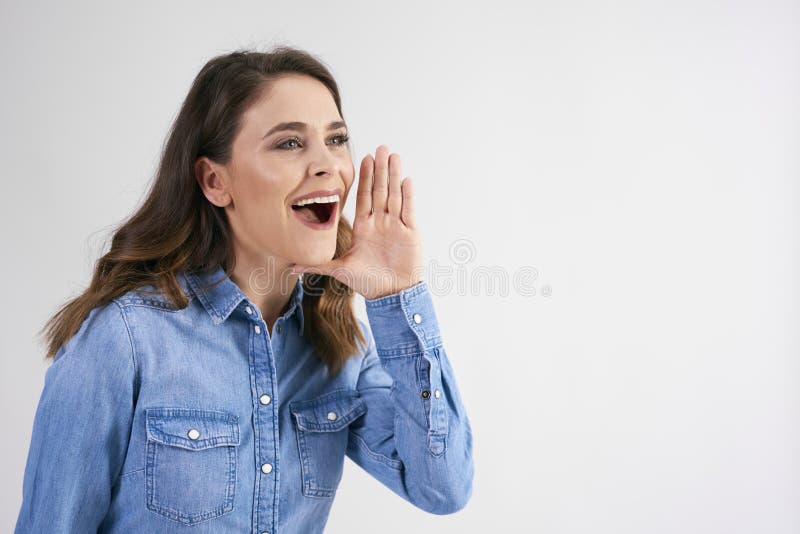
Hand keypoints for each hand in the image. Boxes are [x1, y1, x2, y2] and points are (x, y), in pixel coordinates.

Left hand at [290, 144, 423, 299]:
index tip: (364, 158)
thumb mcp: (340, 270)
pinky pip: (409, 211)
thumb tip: (291, 267)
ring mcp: (396, 226)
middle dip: (381, 169)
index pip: (364, 196)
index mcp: (364, 227)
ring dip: (395, 175)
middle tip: (381, 147)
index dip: (365, 177)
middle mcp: (380, 222)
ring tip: (394, 156)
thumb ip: (318, 265)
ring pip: (395, 195)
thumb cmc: (367, 282)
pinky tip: (406, 180)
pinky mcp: (410, 233)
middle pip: (380, 190)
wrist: (390, 295)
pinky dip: (408, 196)